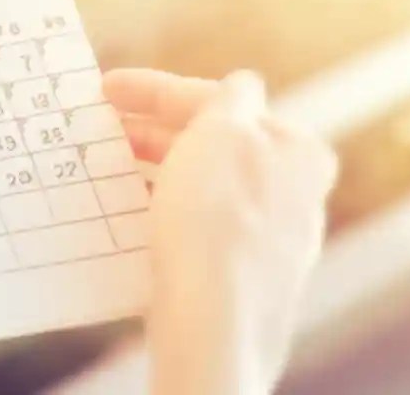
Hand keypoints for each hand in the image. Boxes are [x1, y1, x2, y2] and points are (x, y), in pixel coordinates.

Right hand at [103, 69, 336, 394]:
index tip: (107, 88)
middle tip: (107, 130)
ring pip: (208, 187)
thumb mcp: (222, 131)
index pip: (223, 100)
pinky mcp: (245, 277)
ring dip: (161, 171)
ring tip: (115, 170)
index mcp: (302, 151)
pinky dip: (170, 210)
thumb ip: (230, 98)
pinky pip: (202, 227)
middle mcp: (298, 195)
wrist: (214, 321)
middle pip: (218, 144)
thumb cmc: (219, 217)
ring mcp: (273, 239)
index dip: (158, 89)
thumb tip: (241, 87)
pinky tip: (137, 215)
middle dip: (160, 132)